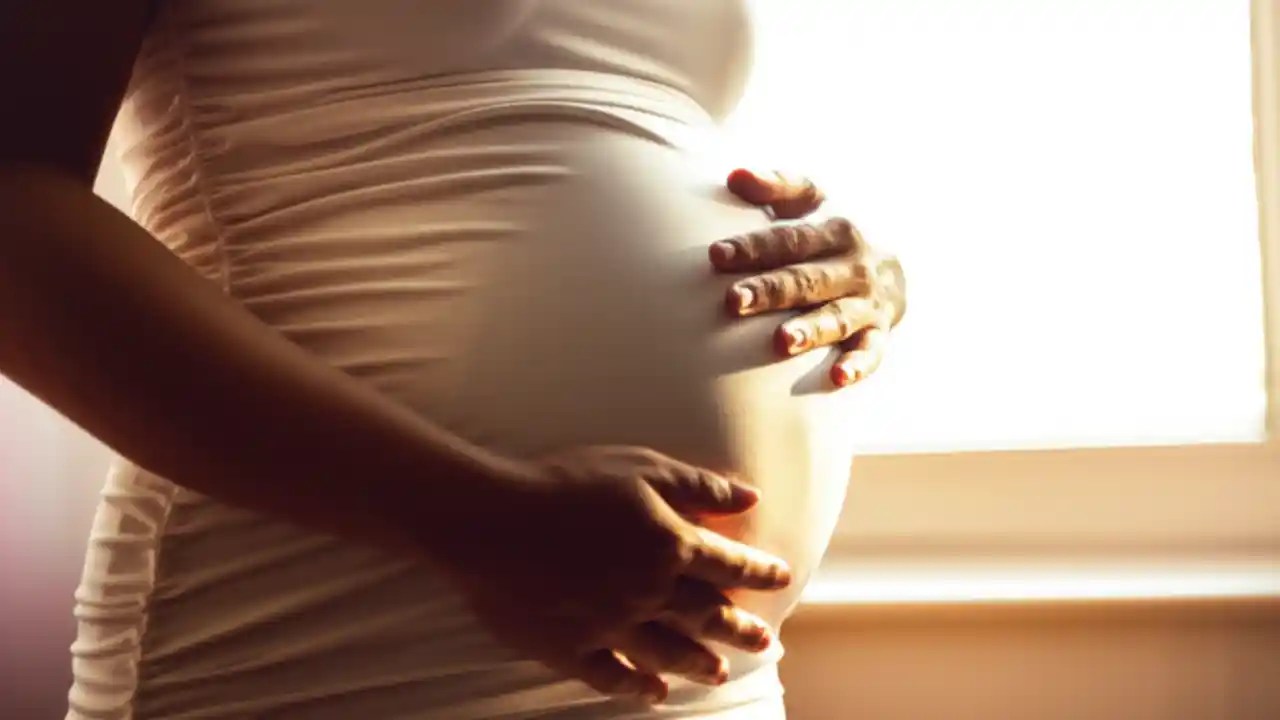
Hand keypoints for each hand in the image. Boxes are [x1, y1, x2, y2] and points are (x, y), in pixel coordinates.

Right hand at [443, 446, 790, 703]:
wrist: (492, 521)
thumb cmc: (565, 482)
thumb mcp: (641, 466)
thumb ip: (699, 484)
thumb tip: (750, 497)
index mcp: (669, 544)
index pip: (729, 563)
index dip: (758, 571)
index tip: (781, 578)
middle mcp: (650, 591)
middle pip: (707, 615)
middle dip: (740, 627)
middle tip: (765, 642)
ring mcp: (612, 625)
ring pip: (669, 651)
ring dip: (699, 663)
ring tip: (719, 672)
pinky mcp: (573, 647)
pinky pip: (614, 675)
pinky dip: (637, 686)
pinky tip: (653, 692)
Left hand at [714, 169, 906, 386]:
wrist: (892, 268)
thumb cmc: (831, 236)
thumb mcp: (813, 204)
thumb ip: (776, 186)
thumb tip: (734, 175)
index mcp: (835, 230)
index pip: (789, 239)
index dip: (753, 246)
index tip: (716, 254)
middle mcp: (854, 265)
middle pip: (807, 279)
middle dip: (771, 291)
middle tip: (733, 301)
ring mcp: (868, 302)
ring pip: (837, 316)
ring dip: (812, 330)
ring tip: (782, 342)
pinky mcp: (878, 333)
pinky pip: (872, 352)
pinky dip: (858, 364)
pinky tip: (838, 377)